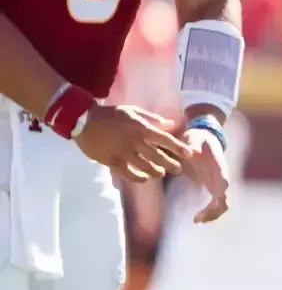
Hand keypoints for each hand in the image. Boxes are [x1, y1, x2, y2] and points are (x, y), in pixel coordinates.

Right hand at [73, 104, 187, 182]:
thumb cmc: (111, 115)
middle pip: (159, 157)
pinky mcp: (113, 162)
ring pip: (147, 168)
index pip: (166, 140)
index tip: (190, 155)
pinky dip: (139, 178)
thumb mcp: (133, 111)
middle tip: (178, 169)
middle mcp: (136, 142)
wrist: (84, 120)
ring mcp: (125, 153)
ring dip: (157, 172)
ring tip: (161, 173)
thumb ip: (153, 119)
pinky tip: (144, 178)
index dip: (179, 148)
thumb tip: (171, 124)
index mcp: (142, 129)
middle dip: (172, 165)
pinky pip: (130, 174)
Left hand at [177, 121, 229, 222]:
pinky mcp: (213, 187)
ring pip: (222, 205)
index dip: (220, 193)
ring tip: (196, 220)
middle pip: (225, 199)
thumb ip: (193, 143)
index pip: (224, 182)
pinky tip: (196, 219)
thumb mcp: (194, 137)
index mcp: (219, 167)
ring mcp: (218, 184)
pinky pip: (215, 205)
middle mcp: (221, 178)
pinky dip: (209, 213)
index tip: (213, 202)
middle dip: (214, 211)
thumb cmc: (198, 138)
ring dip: (212, 215)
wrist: (206, 138)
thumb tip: (192, 153)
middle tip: (197, 219)